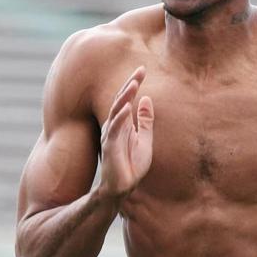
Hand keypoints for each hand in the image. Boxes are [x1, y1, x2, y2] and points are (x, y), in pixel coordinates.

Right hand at [98, 67, 153, 199]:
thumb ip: (145, 120)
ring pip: (116, 111)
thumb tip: (147, 98)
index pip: (127, 98)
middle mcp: (114, 125)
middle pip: (121, 100)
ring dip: (125, 97)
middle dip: (130, 84)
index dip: (134, 83)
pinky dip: (120, 118)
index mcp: (122, 122)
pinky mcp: (110, 147)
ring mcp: (110, 135)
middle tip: (140, 69)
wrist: (122, 187)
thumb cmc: (132, 165)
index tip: (142, 68)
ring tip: (134, 84)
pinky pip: (114, 129)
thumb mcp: (144, 139)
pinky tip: (127, 108)